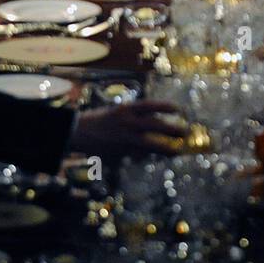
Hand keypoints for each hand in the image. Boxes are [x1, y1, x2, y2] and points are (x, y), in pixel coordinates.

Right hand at [73, 101, 187, 157]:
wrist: (78, 132)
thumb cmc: (101, 120)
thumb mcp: (118, 113)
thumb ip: (135, 118)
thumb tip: (156, 124)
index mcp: (126, 109)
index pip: (149, 105)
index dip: (165, 106)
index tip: (178, 108)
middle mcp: (126, 122)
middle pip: (154, 125)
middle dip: (172, 128)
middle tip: (185, 132)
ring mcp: (124, 138)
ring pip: (150, 143)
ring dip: (166, 147)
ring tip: (178, 150)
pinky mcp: (120, 152)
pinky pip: (139, 154)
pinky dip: (149, 155)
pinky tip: (156, 156)